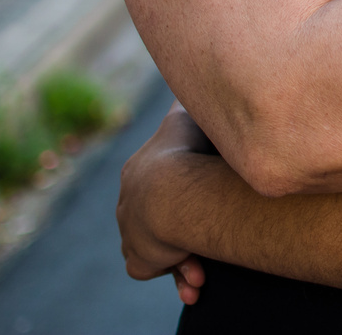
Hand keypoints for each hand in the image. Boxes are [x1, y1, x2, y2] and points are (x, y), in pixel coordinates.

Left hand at [118, 103, 212, 300]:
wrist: (175, 190)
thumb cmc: (189, 150)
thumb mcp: (189, 114)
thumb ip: (192, 96)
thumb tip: (198, 63)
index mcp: (139, 171)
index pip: (161, 182)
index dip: (187, 192)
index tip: (208, 196)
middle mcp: (130, 203)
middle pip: (158, 218)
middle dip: (185, 228)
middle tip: (212, 235)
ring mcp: (132, 232)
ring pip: (159, 247)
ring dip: (184, 256)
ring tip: (206, 267)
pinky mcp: (139, 258)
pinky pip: (160, 270)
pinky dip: (180, 274)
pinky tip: (197, 278)